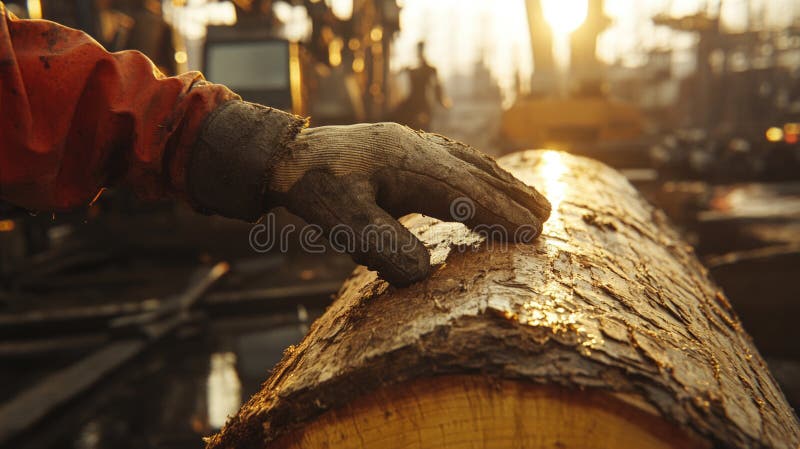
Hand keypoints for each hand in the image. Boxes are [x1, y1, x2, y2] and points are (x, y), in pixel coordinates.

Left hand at [189, 102, 549, 285]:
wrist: (280, 156)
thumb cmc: (308, 189)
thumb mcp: (340, 222)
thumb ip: (382, 247)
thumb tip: (426, 274)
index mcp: (406, 163)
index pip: (464, 192)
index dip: (499, 213)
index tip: (532, 233)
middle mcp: (415, 147)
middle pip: (474, 172)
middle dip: (511, 194)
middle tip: (547, 214)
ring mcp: (408, 143)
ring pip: (466, 162)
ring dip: (499, 180)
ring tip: (529, 197)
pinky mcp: (400, 148)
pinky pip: (450, 158)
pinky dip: (475, 171)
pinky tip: (482, 179)